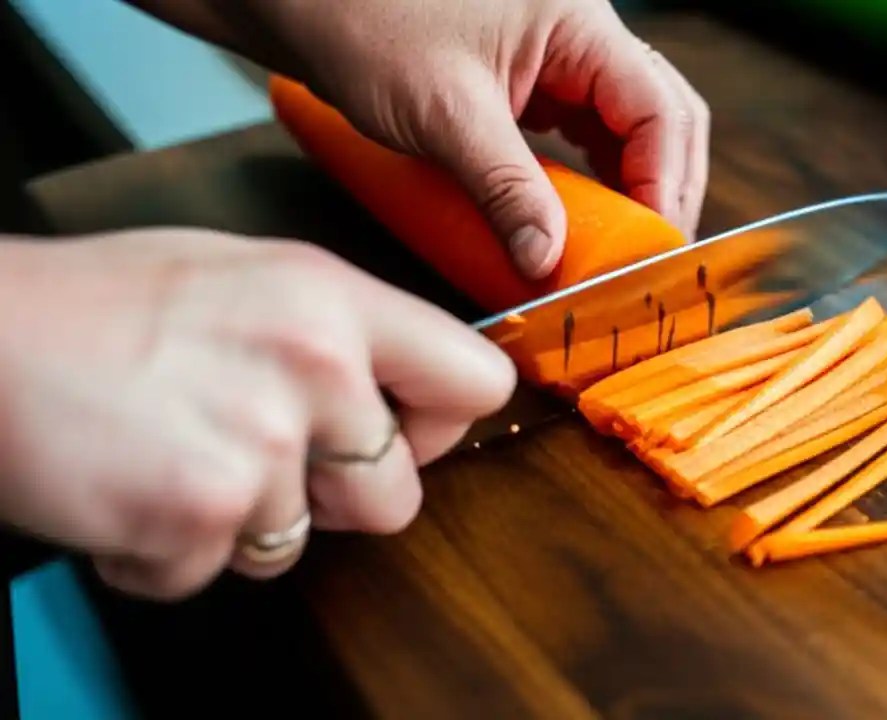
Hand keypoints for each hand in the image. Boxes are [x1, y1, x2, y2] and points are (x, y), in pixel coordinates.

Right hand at [0, 231, 514, 599]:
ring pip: (298, 544)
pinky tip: (129, 484)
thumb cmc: (96, 304)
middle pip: (397, 498)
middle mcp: (315, 369)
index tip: (402, 430)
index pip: (475, 382)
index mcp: (333, 301)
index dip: (441, 423)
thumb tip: (403, 386)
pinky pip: (214, 572)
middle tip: (257, 455)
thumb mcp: (245, 275)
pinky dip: (166, 551)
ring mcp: (260, 448)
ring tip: (172, 451)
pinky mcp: (198, 515)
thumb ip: (338, 330)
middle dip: (332, 499)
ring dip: (237, 522)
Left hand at [126, 0, 710, 277]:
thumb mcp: (444, 116)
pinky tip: (574, 221)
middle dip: (660, 191)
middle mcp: (579, 37)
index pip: (660, 111)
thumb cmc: (362, 20)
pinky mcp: (526, 82)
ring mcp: (555, 59)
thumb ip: (507, 190)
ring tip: (616, 251)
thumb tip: (550, 261)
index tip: (649, 251)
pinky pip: (581, 134)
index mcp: (579, 25)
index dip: (665, 186)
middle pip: (660, 119)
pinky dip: (587, 182)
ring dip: (628, 190)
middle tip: (644, 259)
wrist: (300, 0)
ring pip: (625, 129)